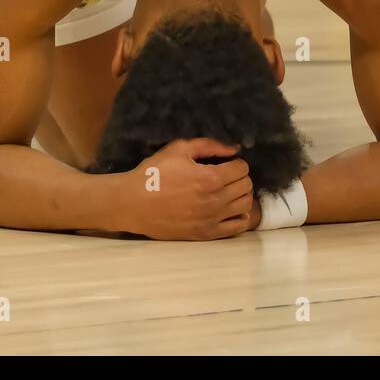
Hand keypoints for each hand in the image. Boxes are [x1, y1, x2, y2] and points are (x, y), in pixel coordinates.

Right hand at [124, 138, 254, 240]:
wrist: (133, 203)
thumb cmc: (154, 173)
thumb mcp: (178, 149)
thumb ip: (209, 145)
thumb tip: (233, 149)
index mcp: (211, 178)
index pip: (242, 168)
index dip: (235, 163)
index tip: (224, 164)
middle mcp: (216, 200)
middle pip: (246, 186)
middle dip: (239, 177)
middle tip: (225, 176)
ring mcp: (212, 219)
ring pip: (245, 206)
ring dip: (240, 196)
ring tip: (227, 192)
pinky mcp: (206, 234)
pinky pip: (237, 228)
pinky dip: (240, 218)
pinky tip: (230, 211)